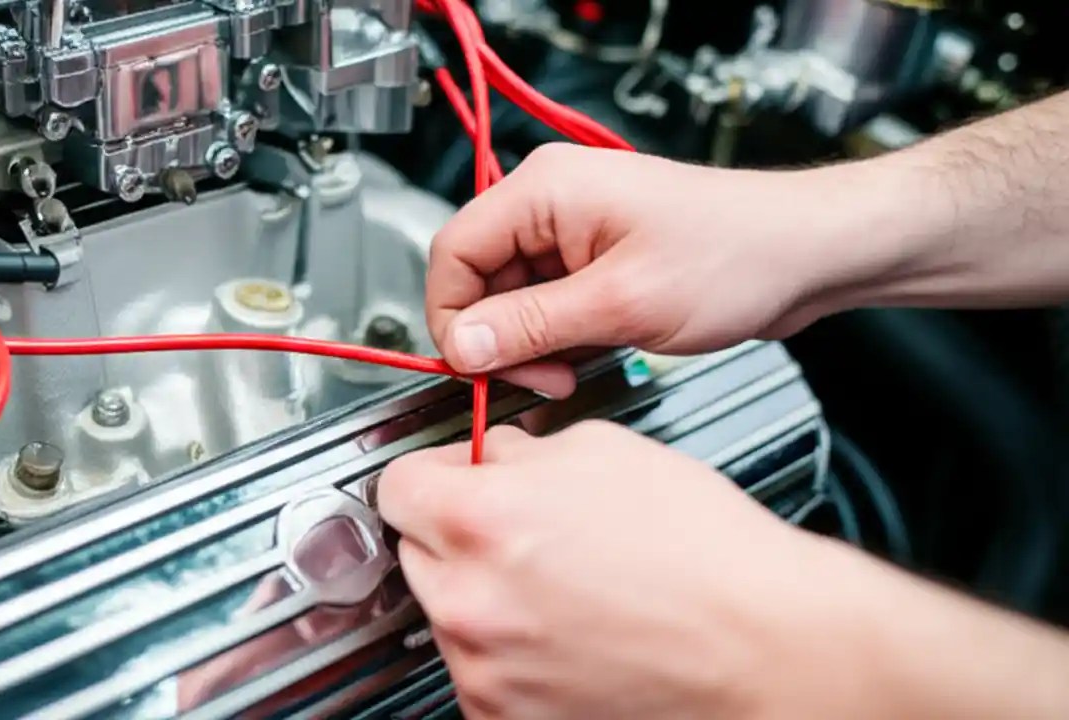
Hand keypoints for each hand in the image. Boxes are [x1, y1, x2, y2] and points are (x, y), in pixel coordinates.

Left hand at [377, 422, 1068, 718]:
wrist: (766, 647)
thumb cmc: (705, 553)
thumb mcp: (604, 452)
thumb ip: (519, 450)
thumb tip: (488, 455)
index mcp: (482, 521)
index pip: (396, 484)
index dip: (433, 473)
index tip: (452, 477)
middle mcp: (470, 601)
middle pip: (415, 549)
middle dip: (457, 532)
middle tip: (522, 529)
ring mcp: (485, 670)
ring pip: (448, 611)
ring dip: (484, 592)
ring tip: (564, 583)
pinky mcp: (506, 719)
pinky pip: (480, 669)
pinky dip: (508, 651)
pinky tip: (568, 629)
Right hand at [426, 144, 901, 396]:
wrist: (804, 255)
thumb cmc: (735, 255)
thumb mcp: (621, 303)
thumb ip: (531, 325)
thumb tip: (461, 346)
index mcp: (544, 190)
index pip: (452, 253)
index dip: (453, 319)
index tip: (477, 368)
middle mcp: (550, 203)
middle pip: (478, 281)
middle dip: (500, 340)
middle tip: (539, 380)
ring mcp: (572, 232)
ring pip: (511, 300)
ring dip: (532, 346)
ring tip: (573, 371)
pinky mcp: (594, 260)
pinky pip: (547, 305)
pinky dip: (558, 340)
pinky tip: (590, 356)